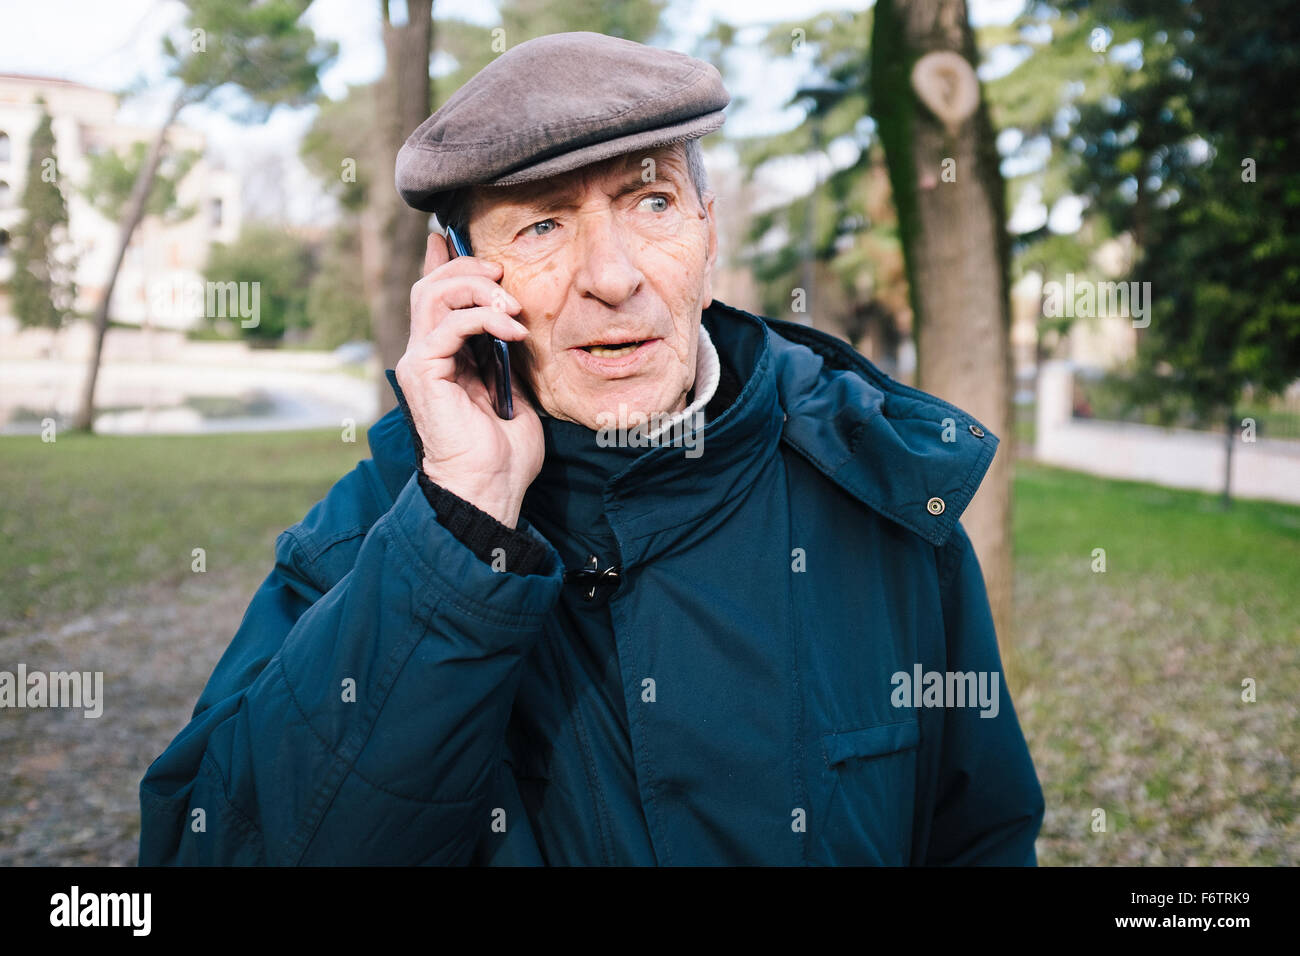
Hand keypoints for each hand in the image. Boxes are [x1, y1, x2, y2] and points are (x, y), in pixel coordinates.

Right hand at [396, 233, 542, 527]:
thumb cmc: (505, 449)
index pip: (436, 293)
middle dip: (468, 267)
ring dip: (477, 288)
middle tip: (504, 274)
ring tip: (512, 306)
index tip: (464, 237)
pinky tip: (513, 330)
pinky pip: (448, 325)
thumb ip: (506, 351)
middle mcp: (424, 353)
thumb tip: (516, 319)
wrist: (490, 487)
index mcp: (444, 355)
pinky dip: (484, 318)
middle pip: (431, 284)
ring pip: (433, 294)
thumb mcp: (513, 387)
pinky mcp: (424, 372)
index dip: (447, 260)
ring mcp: (420, 362)